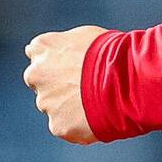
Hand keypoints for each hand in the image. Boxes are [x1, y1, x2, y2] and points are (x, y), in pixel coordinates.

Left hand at [23, 25, 106, 143]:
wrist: (124, 81)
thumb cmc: (110, 53)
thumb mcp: (83, 36)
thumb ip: (64, 44)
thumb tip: (59, 49)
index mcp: (42, 47)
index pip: (38, 54)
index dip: (58, 61)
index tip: (73, 65)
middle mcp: (36, 75)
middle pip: (43, 82)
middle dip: (58, 85)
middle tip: (85, 85)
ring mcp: (46, 102)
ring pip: (54, 106)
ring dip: (69, 105)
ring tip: (97, 101)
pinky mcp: (58, 125)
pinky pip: (66, 126)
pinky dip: (78, 123)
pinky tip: (98, 115)